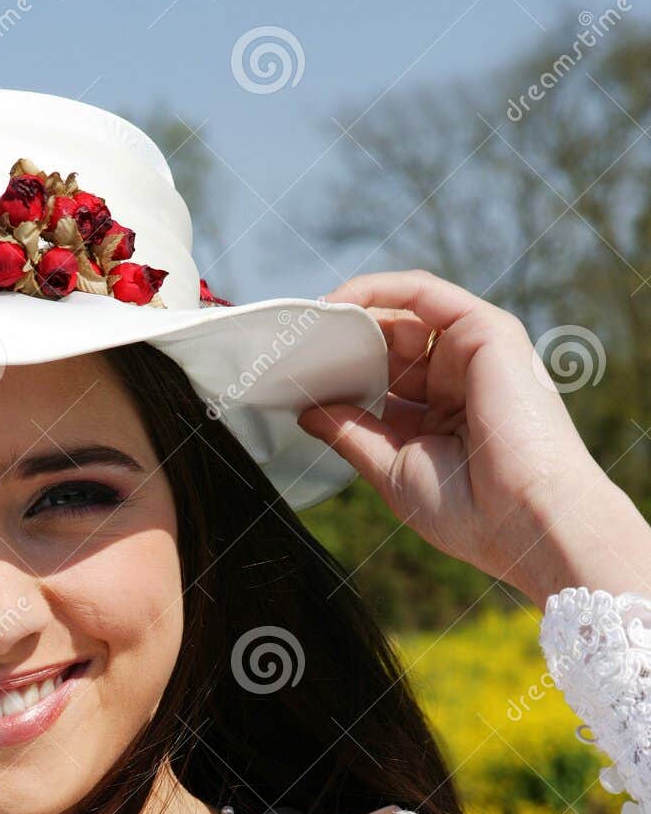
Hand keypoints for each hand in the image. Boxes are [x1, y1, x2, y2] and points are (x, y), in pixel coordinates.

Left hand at [298, 270, 650, 608]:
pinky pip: (424, 294)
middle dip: (339, 344)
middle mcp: (461, 380)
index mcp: (443, 418)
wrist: (526, 522)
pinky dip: (378, 291)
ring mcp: (476, 353)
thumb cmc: (469, 513)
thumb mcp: (392, 469)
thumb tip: (308, 408)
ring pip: (402, 316)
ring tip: (304, 327)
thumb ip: (351, 433)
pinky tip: (338, 303)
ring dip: (351, 315)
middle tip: (287, 349)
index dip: (339, 376)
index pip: (383, 382)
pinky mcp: (486, 331)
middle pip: (389, 345)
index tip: (292, 379)